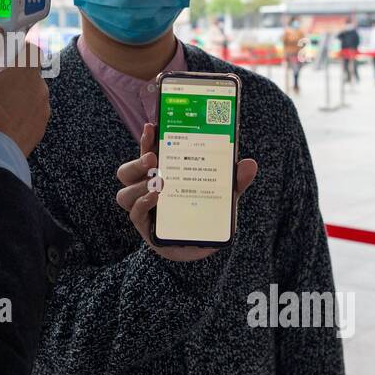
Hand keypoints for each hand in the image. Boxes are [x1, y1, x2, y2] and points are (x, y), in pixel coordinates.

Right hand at [0, 26, 49, 157]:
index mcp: (26, 72)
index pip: (31, 49)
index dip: (17, 51)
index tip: (1, 61)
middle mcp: (40, 88)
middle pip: (30, 71)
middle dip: (15, 74)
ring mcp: (43, 109)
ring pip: (32, 91)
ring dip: (19, 93)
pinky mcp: (41, 126)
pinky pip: (33, 110)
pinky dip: (22, 110)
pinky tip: (4, 121)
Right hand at [115, 122, 257, 261]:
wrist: (202, 249)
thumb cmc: (206, 215)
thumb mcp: (222, 196)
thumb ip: (234, 181)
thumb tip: (250, 164)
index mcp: (161, 174)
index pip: (147, 152)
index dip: (147, 139)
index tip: (152, 126)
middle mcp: (146, 189)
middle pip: (126, 171)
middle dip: (137, 161)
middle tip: (153, 158)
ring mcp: (143, 208)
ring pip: (125, 193)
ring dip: (139, 185)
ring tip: (158, 182)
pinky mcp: (145, 226)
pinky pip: (135, 213)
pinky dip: (143, 204)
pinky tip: (155, 199)